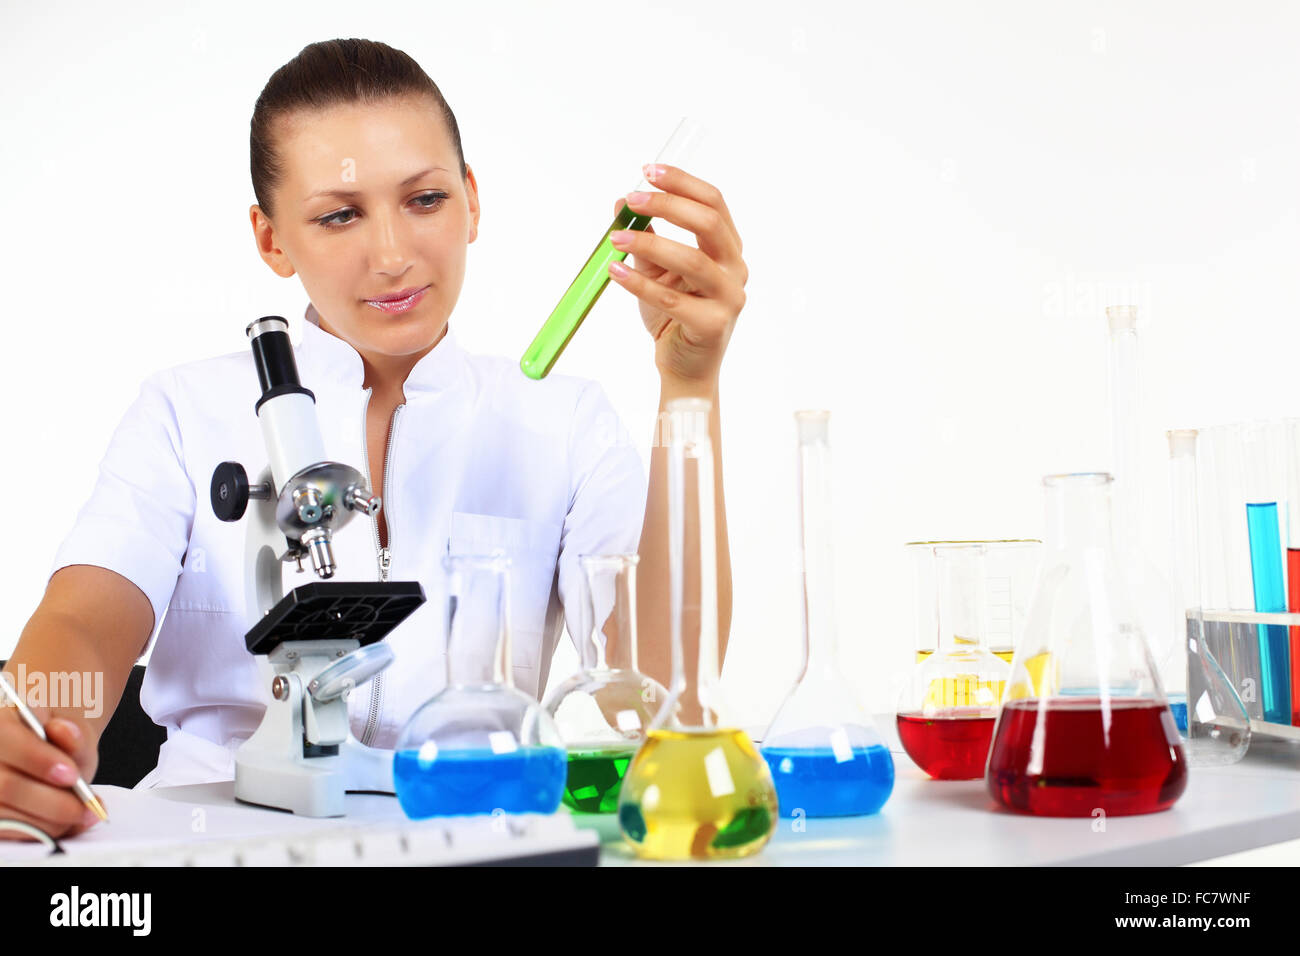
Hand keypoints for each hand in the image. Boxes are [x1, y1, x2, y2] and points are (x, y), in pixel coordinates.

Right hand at [0, 705, 99, 841]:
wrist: (52, 759)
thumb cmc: (59, 744)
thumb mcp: (73, 732)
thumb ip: (74, 732)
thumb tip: (64, 730)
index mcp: (0, 723)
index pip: (7, 740)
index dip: (38, 760)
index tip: (72, 775)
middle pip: (5, 787)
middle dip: (51, 801)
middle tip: (83, 804)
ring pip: (7, 816)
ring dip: (50, 821)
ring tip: (82, 813)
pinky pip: (12, 833)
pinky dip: (43, 831)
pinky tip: (66, 823)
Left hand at [608, 165, 747, 393]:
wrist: (684, 366)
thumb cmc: (673, 316)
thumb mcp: (655, 269)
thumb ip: (643, 237)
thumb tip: (620, 204)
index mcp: (727, 248)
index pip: (713, 202)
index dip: (681, 182)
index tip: (648, 171)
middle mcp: (734, 269)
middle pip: (709, 222)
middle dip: (668, 205)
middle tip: (632, 200)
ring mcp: (729, 297)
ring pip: (692, 260)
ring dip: (650, 242)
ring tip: (616, 238)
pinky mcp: (713, 325)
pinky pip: (673, 299)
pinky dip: (640, 284)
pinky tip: (617, 273)